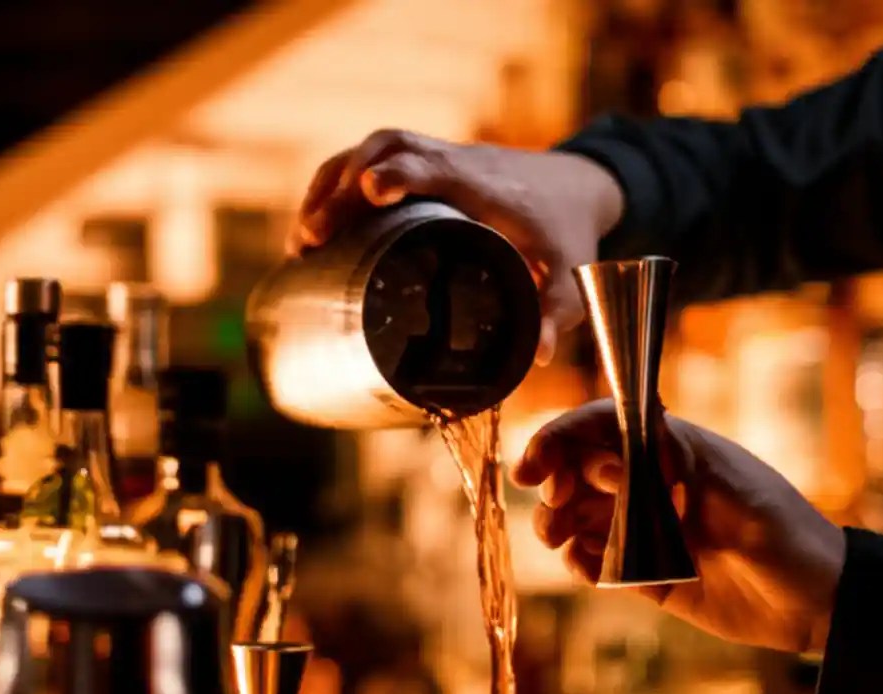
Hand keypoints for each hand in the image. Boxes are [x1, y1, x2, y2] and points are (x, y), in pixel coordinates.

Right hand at [292, 130, 624, 364]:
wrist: (577, 185)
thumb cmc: (567, 234)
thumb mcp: (569, 277)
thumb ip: (554, 315)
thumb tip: (536, 357)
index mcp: (487, 186)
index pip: (437, 166)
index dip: (401, 173)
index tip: (368, 191)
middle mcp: (457, 162)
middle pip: (389, 148)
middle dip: (342, 186)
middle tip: (311, 238)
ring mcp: (438, 159)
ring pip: (375, 148)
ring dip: (331, 184)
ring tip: (304, 239)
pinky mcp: (425, 165)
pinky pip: (374, 158)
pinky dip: (339, 183)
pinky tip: (317, 223)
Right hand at [513, 399, 846, 654]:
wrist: (819, 601)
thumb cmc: (787, 533)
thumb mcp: (737, 494)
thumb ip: (675, 474)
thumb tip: (609, 452)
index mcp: (674, 451)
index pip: (604, 427)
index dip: (561, 438)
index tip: (535, 465)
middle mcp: (653, 485)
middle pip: (581, 469)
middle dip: (554, 481)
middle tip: (551, 503)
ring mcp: (647, 529)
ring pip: (581, 516)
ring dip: (558, 523)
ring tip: (557, 538)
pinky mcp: (648, 573)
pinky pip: (598, 562)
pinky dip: (581, 562)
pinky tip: (586, 566)